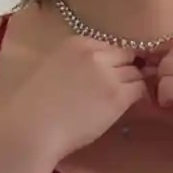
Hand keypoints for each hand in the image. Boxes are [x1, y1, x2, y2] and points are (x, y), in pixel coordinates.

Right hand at [0, 38, 147, 163]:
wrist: (32, 129)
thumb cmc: (33, 108)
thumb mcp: (54, 70)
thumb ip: (77, 65)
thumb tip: (95, 74)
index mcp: (77, 43)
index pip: (110, 46)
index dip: (114, 62)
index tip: (110, 77)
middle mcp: (96, 53)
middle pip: (127, 56)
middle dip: (127, 71)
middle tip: (120, 90)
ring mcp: (109, 74)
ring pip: (136, 73)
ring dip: (134, 85)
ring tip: (123, 101)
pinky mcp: (118, 96)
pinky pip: (140, 90)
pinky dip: (139, 98)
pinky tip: (126, 109)